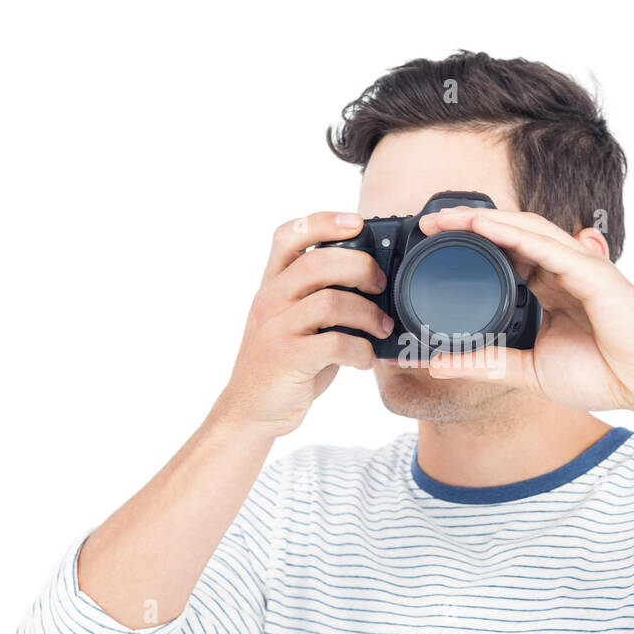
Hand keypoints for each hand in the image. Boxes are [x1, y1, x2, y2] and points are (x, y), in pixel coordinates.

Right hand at [216, 212, 393, 435]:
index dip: (322, 222)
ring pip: (330, 301)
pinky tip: (366, 358)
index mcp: (272, 285)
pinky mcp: (287, 358)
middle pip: (317, 263)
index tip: (355, 222)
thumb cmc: (285, 364)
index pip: (288, 236)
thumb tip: (375, 279)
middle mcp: (270, 300)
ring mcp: (276, 329)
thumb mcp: (296, 322)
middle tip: (381, 285)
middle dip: (360, 267)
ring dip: (368, 313)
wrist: (251, 411)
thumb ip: (321, 297)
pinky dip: (361, 350)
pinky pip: (335, 343)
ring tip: (382, 328)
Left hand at [416, 207, 633, 413]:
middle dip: (470, 225)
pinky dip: (514, 234)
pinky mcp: (592, 272)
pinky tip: (484, 226)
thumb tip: (438, 364)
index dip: (473, 245)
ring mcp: (579, 267)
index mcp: (551, 289)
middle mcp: (563, 271)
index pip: (506, 255)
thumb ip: (486, 363)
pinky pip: (547, 246)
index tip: (434, 245)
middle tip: (430, 223)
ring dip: (486, 220)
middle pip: (511, 234)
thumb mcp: (529, 371)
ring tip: (449, 217)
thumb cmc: (605, 375)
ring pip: (526, 230)